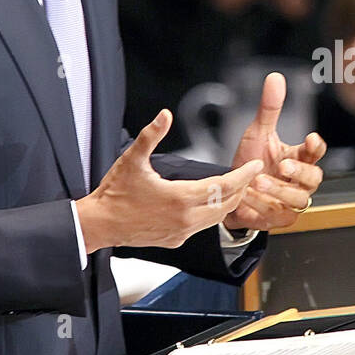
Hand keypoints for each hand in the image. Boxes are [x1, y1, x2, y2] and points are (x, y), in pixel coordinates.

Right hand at [76, 110, 262, 252]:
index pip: (224, 186)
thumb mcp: (132, 160)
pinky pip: (203, 227)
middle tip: (250, 173)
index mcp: (180, 198)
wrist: (100, 225)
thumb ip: (151, 135)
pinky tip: (212, 203)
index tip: (255, 165)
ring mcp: (182, 232)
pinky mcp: (176, 240)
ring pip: (217, 218)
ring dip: (229, 202)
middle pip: (227, 203)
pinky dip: (214, 214)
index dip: (243, 175)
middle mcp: (186, 219)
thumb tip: (164, 115)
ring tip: (236, 186)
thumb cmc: (114, 193)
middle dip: (242, 188)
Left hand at [225, 72, 326, 231]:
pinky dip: (263, 207)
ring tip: (258, 181)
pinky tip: (248, 198)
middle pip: (314, 178)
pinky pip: (279, 216)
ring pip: (299, 199)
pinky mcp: (279, 219)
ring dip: (279, 190)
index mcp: (299, 158)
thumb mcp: (257, 133)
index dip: (316, 147)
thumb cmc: (250, 162)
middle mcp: (299, 181)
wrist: (229, 192)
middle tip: (283, 165)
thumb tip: (275, 78)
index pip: (316, 152)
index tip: (311, 139)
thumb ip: (270, 108)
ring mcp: (290, 202)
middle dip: (300, 172)